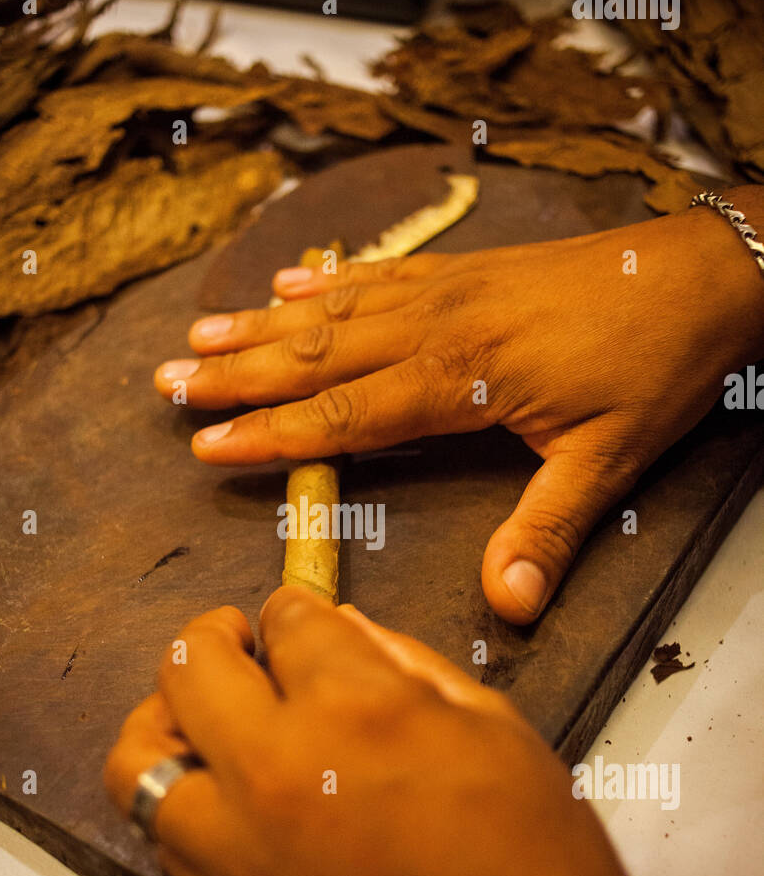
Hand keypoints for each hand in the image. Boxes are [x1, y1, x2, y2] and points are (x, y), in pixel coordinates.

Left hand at [105, 587, 657, 875]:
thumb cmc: (539, 863)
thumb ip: (408, 663)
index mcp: (355, 709)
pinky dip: (177, 799)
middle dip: (213, 637)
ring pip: (140, 758)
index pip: (286, 620)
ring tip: (207, 719)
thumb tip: (343, 628)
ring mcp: (238, 847)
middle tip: (243, 645)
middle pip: (188, 666)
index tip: (305, 624)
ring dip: (167, 722)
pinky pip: (162, 835)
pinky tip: (224, 795)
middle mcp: (275, 769)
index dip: (296, 613)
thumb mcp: (496, 729)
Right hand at [156, 194, 762, 623]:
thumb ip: (546, 532)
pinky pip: (380, 273)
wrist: (707, 273)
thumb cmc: (658, 369)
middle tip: (168, 386)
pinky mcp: (467, 269)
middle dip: (239, 374)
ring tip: (197, 336)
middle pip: (320, 355)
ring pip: (336, 311)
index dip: (272, 433)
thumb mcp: (610, 462)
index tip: (206, 446)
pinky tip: (287, 285)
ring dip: (263, 327)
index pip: (348, 414)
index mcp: (464, 378)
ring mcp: (450, 289)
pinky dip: (328, 281)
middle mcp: (440, 325)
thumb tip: (504, 606)